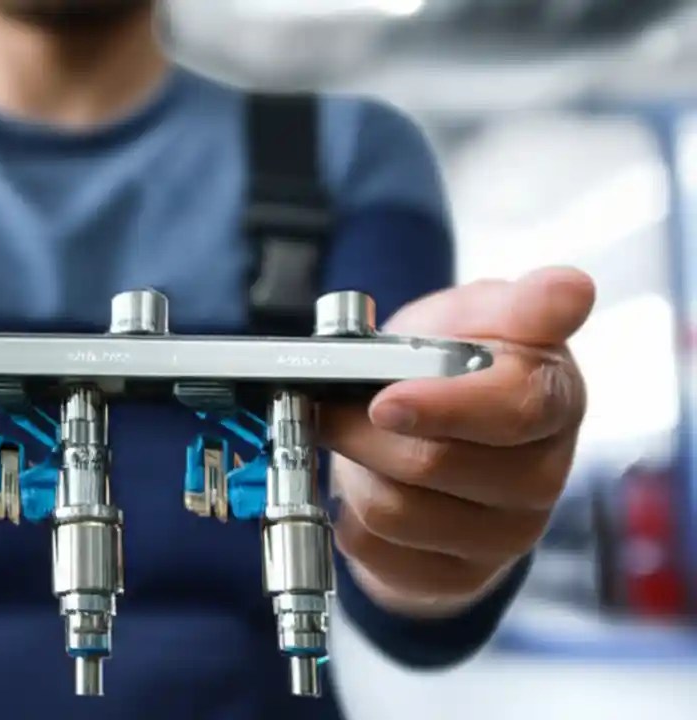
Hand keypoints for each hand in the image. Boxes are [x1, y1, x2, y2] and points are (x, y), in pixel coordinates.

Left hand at [320, 267, 594, 617]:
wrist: (431, 440)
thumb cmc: (451, 368)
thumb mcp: (473, 317)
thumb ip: (516, 304)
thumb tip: (570, 289)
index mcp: (553, 397)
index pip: (512, 409)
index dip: (443, 407)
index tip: (384, 401)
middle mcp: (543, 473)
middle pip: (434, 464)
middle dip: (363, 430)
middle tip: (330, 404)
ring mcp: (508, 535)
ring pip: (396, 511)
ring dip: (355, 469)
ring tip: (353, 442)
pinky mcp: (461, 576)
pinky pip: (377, 551)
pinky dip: (350, 516)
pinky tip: (364, 488)